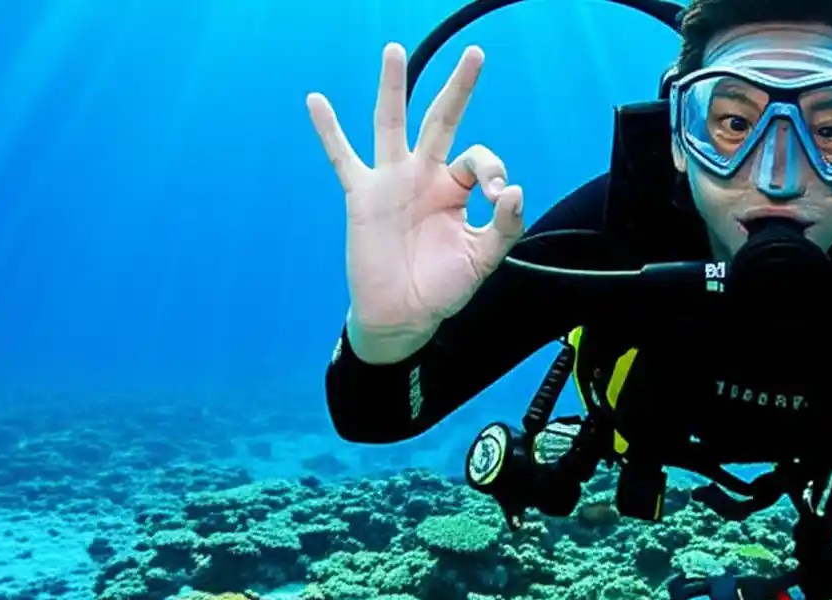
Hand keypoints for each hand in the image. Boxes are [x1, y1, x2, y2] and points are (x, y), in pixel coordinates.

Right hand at [308, 42, 525, 363]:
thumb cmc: (442, 286)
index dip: (493, 170)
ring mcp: (392, 181)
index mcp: (455, 188)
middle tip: (476, 53)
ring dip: (392, 87)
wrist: (404, 316)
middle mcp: (424, 175)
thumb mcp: (483, 258)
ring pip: (391, 124)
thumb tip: (515, 190)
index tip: (499, 198)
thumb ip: (504, 226)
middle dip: (459, 88)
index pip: (477, 158)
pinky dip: (328, 131)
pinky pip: (342, 158)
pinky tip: (316, 102)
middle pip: (442, 120)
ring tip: (394, 50)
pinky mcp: (363, 196)